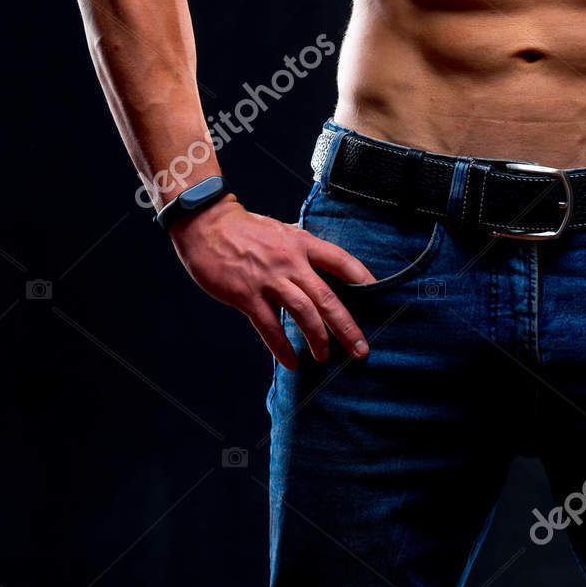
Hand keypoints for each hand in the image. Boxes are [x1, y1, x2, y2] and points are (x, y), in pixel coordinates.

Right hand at [166, 195, 373, 369]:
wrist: (206, 224)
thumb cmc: (245, 229)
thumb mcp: (281, 230)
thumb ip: (300, 248)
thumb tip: (319, 262)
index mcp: (302, 243)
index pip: (341, 260)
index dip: (362, 277)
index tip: (379, 294)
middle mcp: (291, 261)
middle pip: (327, 298)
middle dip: (347, 327)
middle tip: (361, 350)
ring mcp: (269, 279)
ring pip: (303, 314)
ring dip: (317, 339)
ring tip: (325, 356)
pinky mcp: (246, 295)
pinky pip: (269, 327)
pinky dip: (282, 348)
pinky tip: (291, 362)